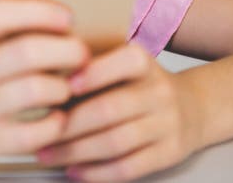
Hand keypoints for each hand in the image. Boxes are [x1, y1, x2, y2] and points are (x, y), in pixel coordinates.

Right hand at [0, 0, 89, 179]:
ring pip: (32, 90)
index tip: (67, 17)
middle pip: (24, 51)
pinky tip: (55, 120)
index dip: (39, 11)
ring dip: (62, 87)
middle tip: (81, 54)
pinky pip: (30, 133)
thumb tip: (53, 10)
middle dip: (66, 50)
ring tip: (66, 88)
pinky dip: (54, 125)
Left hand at [35, 42, 202, 181]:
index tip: (62, 85)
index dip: (92, 75)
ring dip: (76, 152)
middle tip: (39, 133)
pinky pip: (130, 166)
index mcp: (143, 62)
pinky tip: (75, 170)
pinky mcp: (169, 153)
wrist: (192, 107)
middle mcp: (159, 91)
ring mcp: (168, 123)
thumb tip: (39, 77)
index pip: (122, 63)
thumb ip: (86, 65)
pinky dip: (98, 172)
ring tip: (47, 155)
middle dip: (69, 125)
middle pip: (111, 109)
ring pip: (117, 142)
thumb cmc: (137, 84)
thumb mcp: (120, 61)